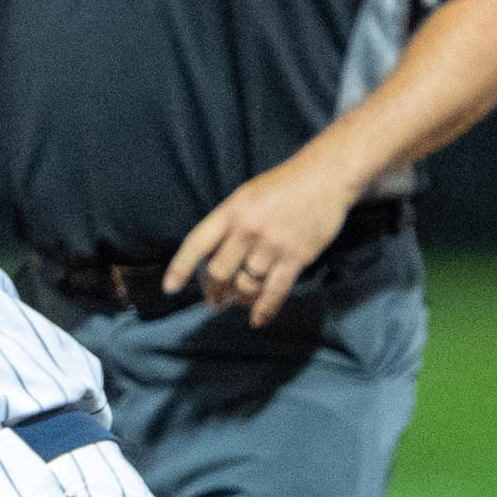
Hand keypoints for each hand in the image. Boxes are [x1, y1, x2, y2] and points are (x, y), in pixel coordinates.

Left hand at [165, 158, 360, 325]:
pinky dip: (264, 310)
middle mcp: (247, 230)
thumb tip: (216, 256)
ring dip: (240, 298)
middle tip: (215, 301)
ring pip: (245, 285)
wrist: (326, 177)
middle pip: (219, 272)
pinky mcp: (295, 258)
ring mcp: (271, 245)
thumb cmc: (285, 185)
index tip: (170, 288)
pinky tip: (257, 319)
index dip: (180, 267)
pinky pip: (274, 293)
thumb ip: (231, 223)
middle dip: (214, 291)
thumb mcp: (248, 195)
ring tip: (240, 301)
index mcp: (231, 211)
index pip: (197, 243)